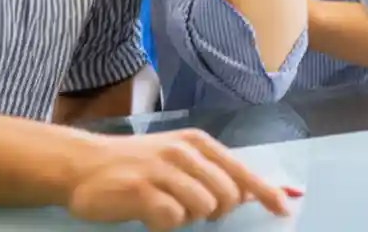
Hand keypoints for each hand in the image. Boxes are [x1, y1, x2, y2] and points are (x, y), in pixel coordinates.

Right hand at [66, 128, 289, 231]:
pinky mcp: (141, 190)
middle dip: (215, 211)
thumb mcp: (178, 158)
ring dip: (187, 217)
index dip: (266, 192)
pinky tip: (148, 214)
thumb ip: (212, 172)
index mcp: (197, 143)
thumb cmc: (136, 164)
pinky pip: (172, 219)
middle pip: (227, 196)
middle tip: (191, 208)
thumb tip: (251, 193)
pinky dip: (164, 224)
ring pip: (202, 208)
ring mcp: (162, 170)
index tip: (284, 209)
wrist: (83, 164)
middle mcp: (183, 152)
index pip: (241, 171)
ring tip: (165, 206)